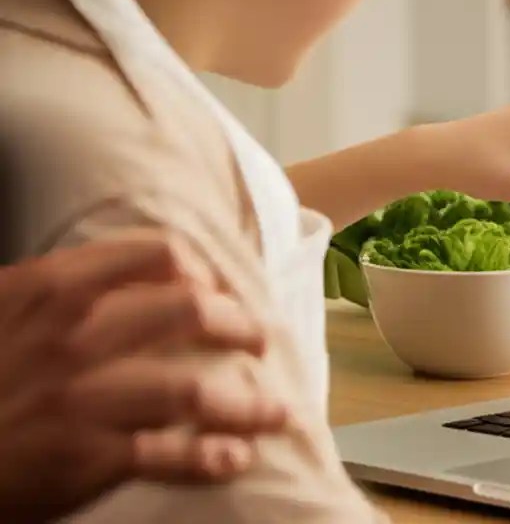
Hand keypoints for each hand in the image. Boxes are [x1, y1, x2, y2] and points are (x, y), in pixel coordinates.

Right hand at [0, 234, 287, 522]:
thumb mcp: (0, 310)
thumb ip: (57, 290)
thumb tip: (130, 276)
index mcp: (49, 289)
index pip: (155, 254)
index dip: (202, 269)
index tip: (219, 287)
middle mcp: (72, 337)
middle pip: (191, 312)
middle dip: (240, 325)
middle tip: (259, 340)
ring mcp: (80, 399)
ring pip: (195, 390)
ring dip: (248, 403)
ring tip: (277, 412)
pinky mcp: (84, 458)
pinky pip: (170, 454)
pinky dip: (212, 456)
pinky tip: (237, 458)